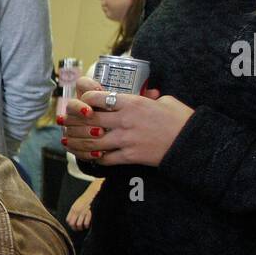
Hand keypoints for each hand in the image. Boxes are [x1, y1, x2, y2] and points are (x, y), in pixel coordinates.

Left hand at [57, 76, 189, 166]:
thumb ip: (148, 98)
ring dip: (76, 142)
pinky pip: (105, 159)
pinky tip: (87, 157)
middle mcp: (125, 120)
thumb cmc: (180, 119)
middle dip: (74, 121)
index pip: (99, 98)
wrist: (191, 142)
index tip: (81, 101)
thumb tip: (144, 95)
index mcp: (132, 102)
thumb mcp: (164, 101)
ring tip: (66, 142)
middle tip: (64, 122)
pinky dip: (93, 159)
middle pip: (90, 120)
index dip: (85, 99)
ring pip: (92, 142)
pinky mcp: (130, 157)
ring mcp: (126, 140)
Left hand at [66, 189, 95, 231]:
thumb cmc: (85, 200)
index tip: (73, 226)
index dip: (70, 224)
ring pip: (78, 225)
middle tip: (78, 229)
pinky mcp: (89, 213)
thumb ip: (73, 211)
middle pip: (72, 224)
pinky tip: (87, 225)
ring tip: (82, 228)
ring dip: (81, 228)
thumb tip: (71, 220)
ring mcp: (83, 212)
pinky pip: (86, 223)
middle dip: (75, 228)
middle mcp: (77, 211)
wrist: (92, 194)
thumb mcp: (76, 204)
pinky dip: (86, 226)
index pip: (68, 220)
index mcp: (73, 209)